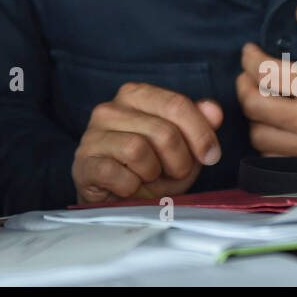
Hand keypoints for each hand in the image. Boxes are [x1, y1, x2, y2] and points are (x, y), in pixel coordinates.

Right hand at [72, 82, 223, 203]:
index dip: (201, 133)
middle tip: (175, 173)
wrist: (117, 202)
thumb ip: (199, 125)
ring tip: (149, 178)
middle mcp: (110, 108)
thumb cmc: (151, 170)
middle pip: (163, 130)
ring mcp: (92, 135)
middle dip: (179, 160)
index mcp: (135, 95)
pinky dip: (132, 187)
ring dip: (153, 174)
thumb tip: (213, 111)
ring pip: (139, 150)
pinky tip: (128, 187)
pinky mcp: (83, 163)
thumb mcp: (183, 147)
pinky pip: (119, 174)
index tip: (211, 155)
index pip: (176, 104)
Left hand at [235, 4, 296, 155]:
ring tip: (261, 97)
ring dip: (254, 115)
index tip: (250, 51)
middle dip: (243, 86)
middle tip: (248, 74)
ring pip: (260, 136)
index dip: (249, 59)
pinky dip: (268, 141)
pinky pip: (275, 159)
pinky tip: (275, 124)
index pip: (268, 74)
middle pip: (255, 107)